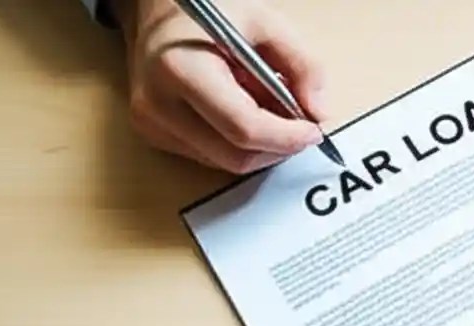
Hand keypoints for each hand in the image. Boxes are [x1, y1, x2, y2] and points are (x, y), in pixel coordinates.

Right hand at [113, 0, 328, 173]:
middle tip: (300, 125)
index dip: (287, 137)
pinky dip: (240, 144)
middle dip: (278, 147)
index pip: (244, 127)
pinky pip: (213, 157)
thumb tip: (319, 112)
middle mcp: (159, 104)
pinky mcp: (156, 138)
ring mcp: (153, 126)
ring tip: (266, 106)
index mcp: (181, 69)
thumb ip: (302, 65)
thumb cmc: (211, 14)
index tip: (313, 131)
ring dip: (261, 145)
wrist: (162, 18)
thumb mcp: (265, 23)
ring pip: (228, 162)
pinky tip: (243, 111)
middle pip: (237, 156)